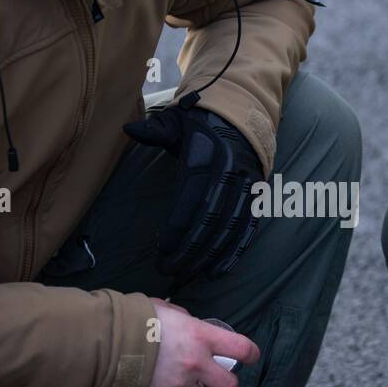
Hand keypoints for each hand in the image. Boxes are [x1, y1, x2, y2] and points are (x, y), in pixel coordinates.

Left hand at [124, 97, 263, 282]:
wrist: (243, 112)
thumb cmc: (201, 121)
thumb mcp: (178, 119)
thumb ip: (155, 129)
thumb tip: (128, 128)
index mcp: (210, 154)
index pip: (192, 198)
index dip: (177, 227)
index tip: (162, 250)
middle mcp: (233, 172)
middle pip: (211, 220)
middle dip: (190, 250)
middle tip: (169, 269)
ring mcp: (249, 186)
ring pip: (231, 229)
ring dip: (211, 256)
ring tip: (190, 274)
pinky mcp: (259, 195)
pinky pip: (249, 228)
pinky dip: (235, 252)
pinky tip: (219, 270)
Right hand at [139, 300, 259, 386]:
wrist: (107, 343)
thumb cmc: (136, 320)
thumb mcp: (166, 310)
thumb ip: (183, 319)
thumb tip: (189, 322)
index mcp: (201, 337)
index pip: (241, 349)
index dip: (251, 353)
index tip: (251, 356)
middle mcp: (196, 363)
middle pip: (229, 386)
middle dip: (225, 382)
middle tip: (215, 376)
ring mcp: (179, 384)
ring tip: (175, 376)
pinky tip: (155, 381)